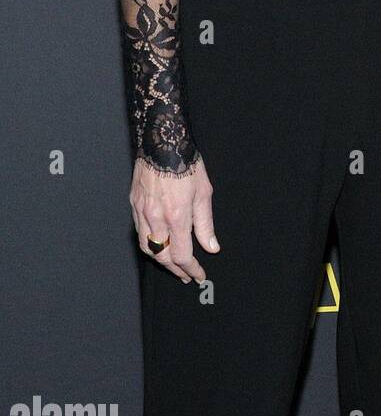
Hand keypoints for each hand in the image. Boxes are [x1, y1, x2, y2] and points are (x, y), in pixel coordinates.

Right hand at [130, 155, 218, 282]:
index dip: (191, 269)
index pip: (182, 255)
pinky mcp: (134, 204)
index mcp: (176, 216)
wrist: (162, 140)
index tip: (198, 275)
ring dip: (160, 259)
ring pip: (146, 247)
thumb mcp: (203, 192)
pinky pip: (139, 231)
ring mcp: (141, 211)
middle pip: (162, 256)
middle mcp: (155, 217)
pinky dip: (149, 242)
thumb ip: (205, 223)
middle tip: (186, 274)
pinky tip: (159, 242)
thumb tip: (211, 247)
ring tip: (173, 263)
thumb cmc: (186, 162)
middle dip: (175, 269)